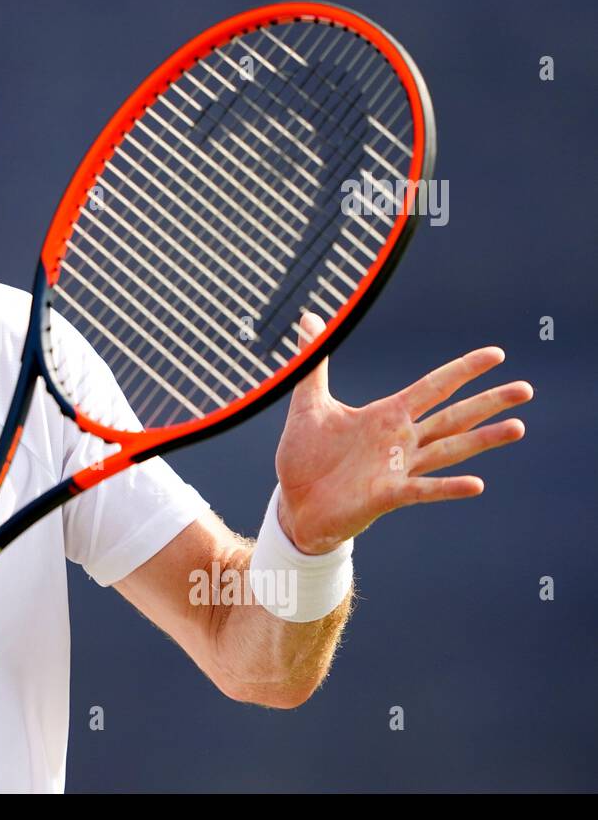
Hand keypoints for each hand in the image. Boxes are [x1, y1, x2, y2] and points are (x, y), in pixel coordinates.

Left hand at [274, 313, 532, 553]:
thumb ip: (313, 362)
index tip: (498, 354)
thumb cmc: (305, 455)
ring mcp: (398, 469)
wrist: (293, 502)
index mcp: (386, 415)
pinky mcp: (387, 496)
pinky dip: (448, 487)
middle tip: (526, 389)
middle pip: (453, 416)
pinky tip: (477, 483)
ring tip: (518, 427)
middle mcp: (400, 441)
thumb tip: (311, 317)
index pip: (434, 386)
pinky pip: (423, 490)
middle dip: (488, 402)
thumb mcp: (309, 404)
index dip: (463, 370)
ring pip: (448, 450)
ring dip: (483, 440)